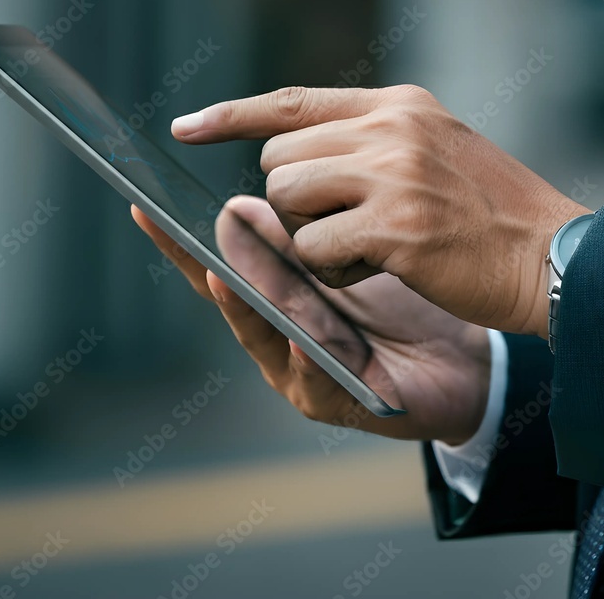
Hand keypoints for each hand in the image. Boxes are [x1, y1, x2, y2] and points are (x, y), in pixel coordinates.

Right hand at [132, 196, 491, 444]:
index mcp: (278, 291)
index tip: (144, 202)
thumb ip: (298, 237)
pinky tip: (308, 344)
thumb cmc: (399, 300)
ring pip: (268, 338)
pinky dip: (312, 364)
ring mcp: (303, 370)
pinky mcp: (343, 402)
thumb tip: (237, 204)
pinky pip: (324, 384)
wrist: (459, 356)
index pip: (222, 259)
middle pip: (234, 298)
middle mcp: (279, 331)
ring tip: (225, 277)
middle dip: (203, 266)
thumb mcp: (347, 257)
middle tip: (178, 232)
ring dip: (246, 309)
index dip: (180, 238)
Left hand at [170, 85, 590, 338]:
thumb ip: (373, 136)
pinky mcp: (393, 225)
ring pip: (286, 198)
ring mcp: (392, 173)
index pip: (293, 101)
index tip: (186, 127)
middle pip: (278, 157)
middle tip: (349, 223)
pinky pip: (313, 246)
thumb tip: (296, 145)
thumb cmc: (494, 210)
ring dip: (312, 234)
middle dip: (294, 200)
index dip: (233, 115)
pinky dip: (335, 267)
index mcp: (398, 105)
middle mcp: (391, 127)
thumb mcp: (437, 145)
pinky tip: (385, 266)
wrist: (554, 254)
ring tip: (371, 245)